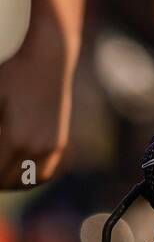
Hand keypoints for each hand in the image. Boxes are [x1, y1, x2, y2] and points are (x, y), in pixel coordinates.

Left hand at [0, 5, 77, 188]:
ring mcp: (51, 147)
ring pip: (26, 182)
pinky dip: (29, 177)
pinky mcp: (60, 142)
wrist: (50, 59)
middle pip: (6, 182)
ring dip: (10, 181)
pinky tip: (17, 167)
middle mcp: (36, 148)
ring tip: (1, 168)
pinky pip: (43, 173)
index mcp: (15, 139)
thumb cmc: (14, 74)